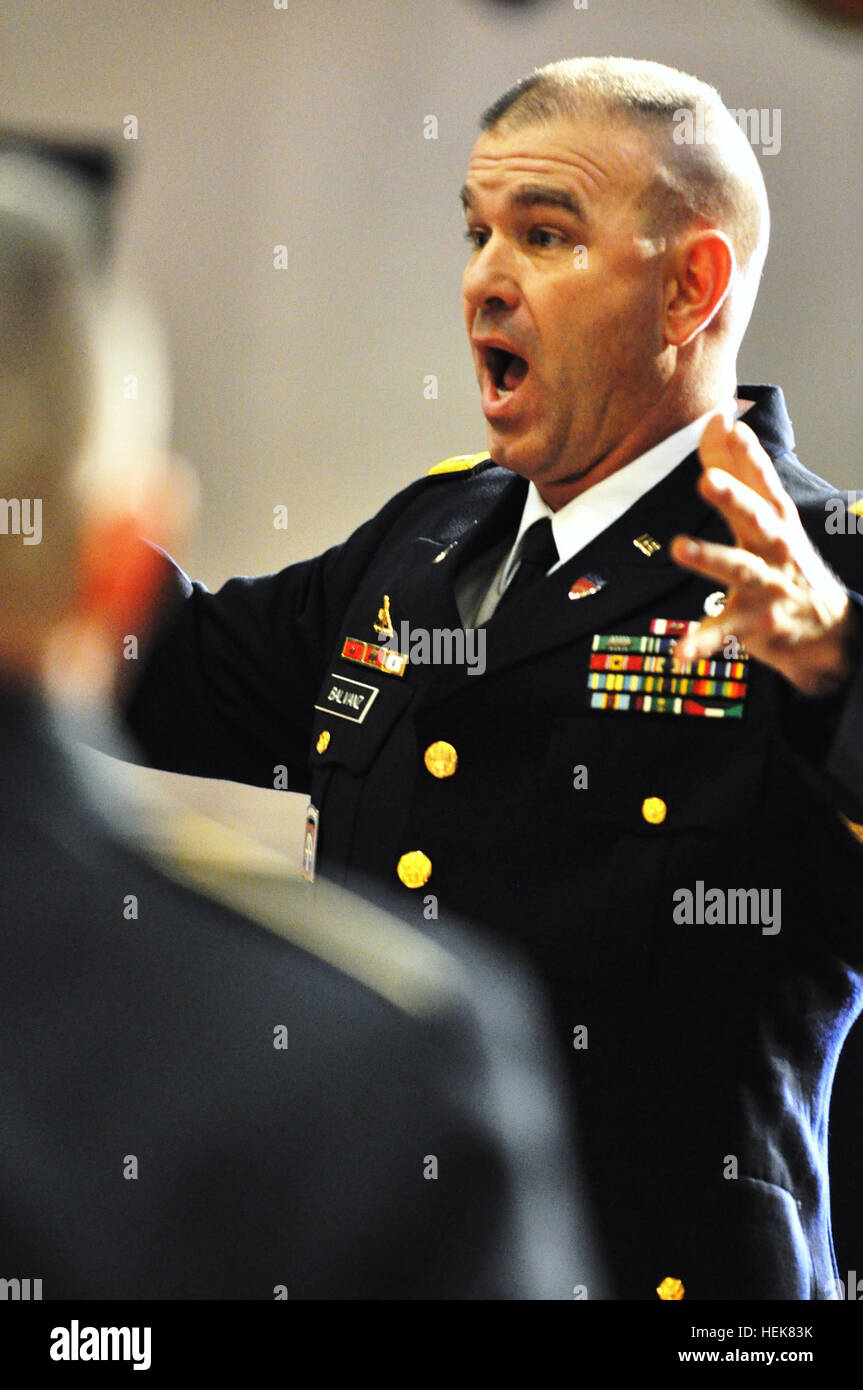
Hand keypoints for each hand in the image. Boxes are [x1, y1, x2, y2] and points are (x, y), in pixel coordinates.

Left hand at [669, 412, 857, 697]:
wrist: (826, 627)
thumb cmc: (783, 558)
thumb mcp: (765, 513)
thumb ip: (736, 467)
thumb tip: (718, 417)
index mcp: (774, 517)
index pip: (762, 480)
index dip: (747, 454)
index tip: (730, 425)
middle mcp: (775, 547)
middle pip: (755, 517)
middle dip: (734, 498)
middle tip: (706, 481)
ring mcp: (768, 584)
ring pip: (738, 568)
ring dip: (708, 557)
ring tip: (677, 547)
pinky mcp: (756, 622)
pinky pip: (725, 631)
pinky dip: (702, 642)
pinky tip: (679, 653)